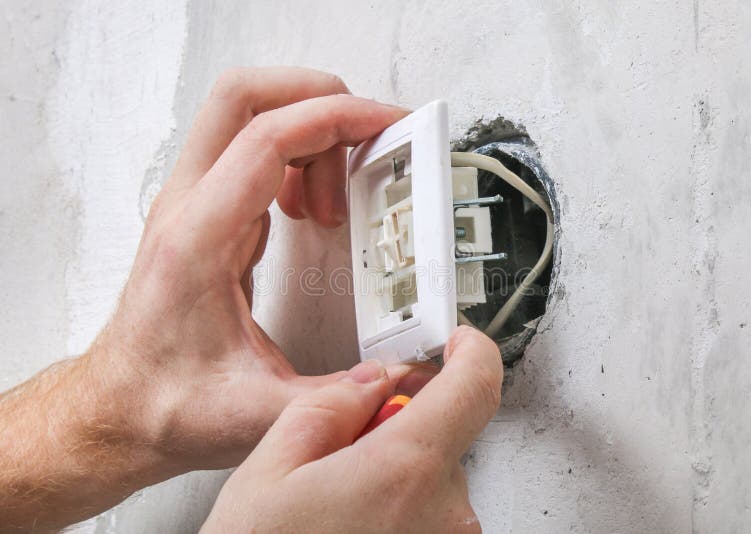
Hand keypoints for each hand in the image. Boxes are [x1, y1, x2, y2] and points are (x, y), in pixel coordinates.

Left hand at [89, 67, 408, 469]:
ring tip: (339, 198)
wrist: (118, 407)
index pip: (266, 139)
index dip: (334, 118)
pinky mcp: (206, 214)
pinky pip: (254, 153)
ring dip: (310, 134)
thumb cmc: (163, 403)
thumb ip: (332, 399)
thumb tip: (393, 380)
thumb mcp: (254, 414)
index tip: (384, 125)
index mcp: (197, 241)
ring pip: (250, 118)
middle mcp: (188, 208)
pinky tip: (315, 208)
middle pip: (245, 97)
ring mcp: (193, 205)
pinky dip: (297, 158)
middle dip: (317, 97)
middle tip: (369, 133)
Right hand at [202, 326, 502, 532]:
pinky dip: (400, 510)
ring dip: (395, 476)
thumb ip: (329, 406)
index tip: (460, 339)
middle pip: (443, 434)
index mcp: (406, 471)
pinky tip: (353, 528)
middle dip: (398, 428)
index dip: (471, 350)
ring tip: (336, 509)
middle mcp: (445, 514)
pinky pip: (431, 516)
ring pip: (433, 479)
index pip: (476, 385)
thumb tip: (369, 383)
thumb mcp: (269, 469)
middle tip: (343, 451)